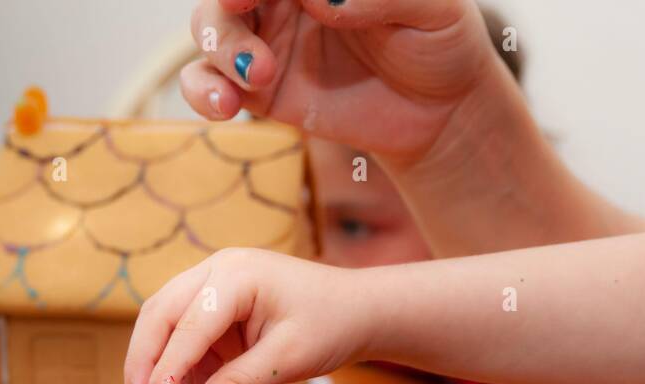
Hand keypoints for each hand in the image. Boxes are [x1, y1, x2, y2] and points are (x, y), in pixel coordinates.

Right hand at [123, 248, 361, 383]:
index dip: (166, 366)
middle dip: (144, 362)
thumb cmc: (331, 325)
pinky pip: (185, 339)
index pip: (188, 324)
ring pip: (164, 325)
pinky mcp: (216, 310)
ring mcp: (212, 286)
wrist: (358, 310)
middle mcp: (216, 271)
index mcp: (237, 274)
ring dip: (156, 368)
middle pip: (160, 315)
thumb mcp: (289, 359)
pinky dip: (179, 370)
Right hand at [182, 0, 499, 163]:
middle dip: (229, 2)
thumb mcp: (432, 8)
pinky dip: (202, 90)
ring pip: (211, 27)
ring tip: (257, 75)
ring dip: (220, 47)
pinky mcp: (260, 92)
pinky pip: (208, 83)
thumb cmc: (440, 41)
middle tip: (245, 18)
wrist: (442, 111)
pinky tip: (225, 105)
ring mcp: (266, 41)